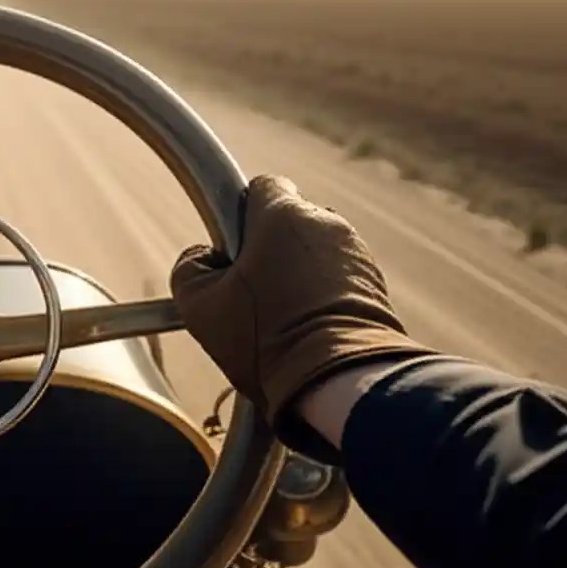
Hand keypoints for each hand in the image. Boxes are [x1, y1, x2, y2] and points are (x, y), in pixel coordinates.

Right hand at [170, 175, 433, 427]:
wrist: (339, 381)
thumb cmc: (266, 338)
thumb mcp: (200, 306)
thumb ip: (190, 267)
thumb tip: (201, 258)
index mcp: (284, 215)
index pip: (260, 187)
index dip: (239, 214)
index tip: (231, 249)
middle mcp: (327, 223)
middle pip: (288, 222)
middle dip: (269, 248)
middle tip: (249, 292)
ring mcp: (357, 253)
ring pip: (314, 251)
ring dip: (297, 273)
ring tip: (280, 317)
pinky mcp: (377, 284)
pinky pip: (338, 277)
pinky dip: (322, 294)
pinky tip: (306, 328)